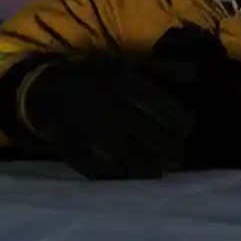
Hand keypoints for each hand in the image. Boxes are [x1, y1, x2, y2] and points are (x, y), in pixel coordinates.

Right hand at [15, 54, 195, 179]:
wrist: (46, 88)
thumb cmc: (94, 76)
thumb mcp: (127, 65)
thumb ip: (161, 69)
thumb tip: (193, 73)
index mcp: (129, 87)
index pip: (171, 114)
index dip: (184, 126)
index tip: (183, 131)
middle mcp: (115, 111)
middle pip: (158, 142)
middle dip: (172, 153)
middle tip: (174, 157)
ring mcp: (96, 134)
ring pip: (136, 162)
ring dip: (151, 169)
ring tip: (155, 170)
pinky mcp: (78, 151)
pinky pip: (105, 172)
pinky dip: (119, 176)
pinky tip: (127, 174)